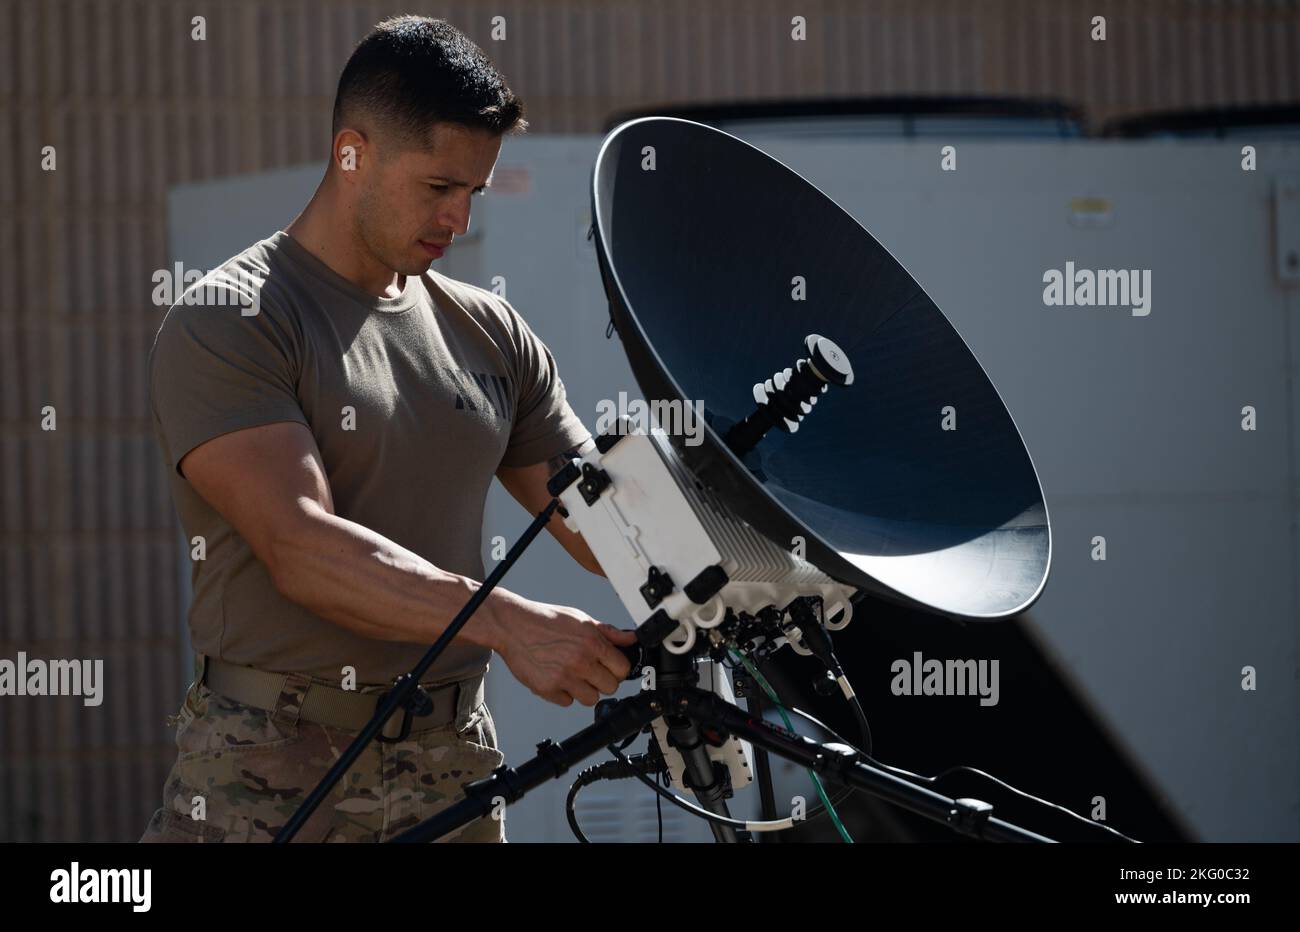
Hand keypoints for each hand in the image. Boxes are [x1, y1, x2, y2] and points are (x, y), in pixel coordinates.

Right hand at [492, 595, 638, 706]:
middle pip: (611, 687)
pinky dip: (564, 693)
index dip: (618, 668)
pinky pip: (567, 702)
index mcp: (591, 642)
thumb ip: (608, 632)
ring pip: (591, 699)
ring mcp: (563, 677)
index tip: (611, 666)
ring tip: (574, 675)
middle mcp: (579, 661)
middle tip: (592, 671)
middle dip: (603, 680)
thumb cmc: (545, 620)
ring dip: (585, 690)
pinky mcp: (547, 689)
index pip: (623, 668)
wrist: (513, 626)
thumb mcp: (581, 619)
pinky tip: (558, 677)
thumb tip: (631, 639)